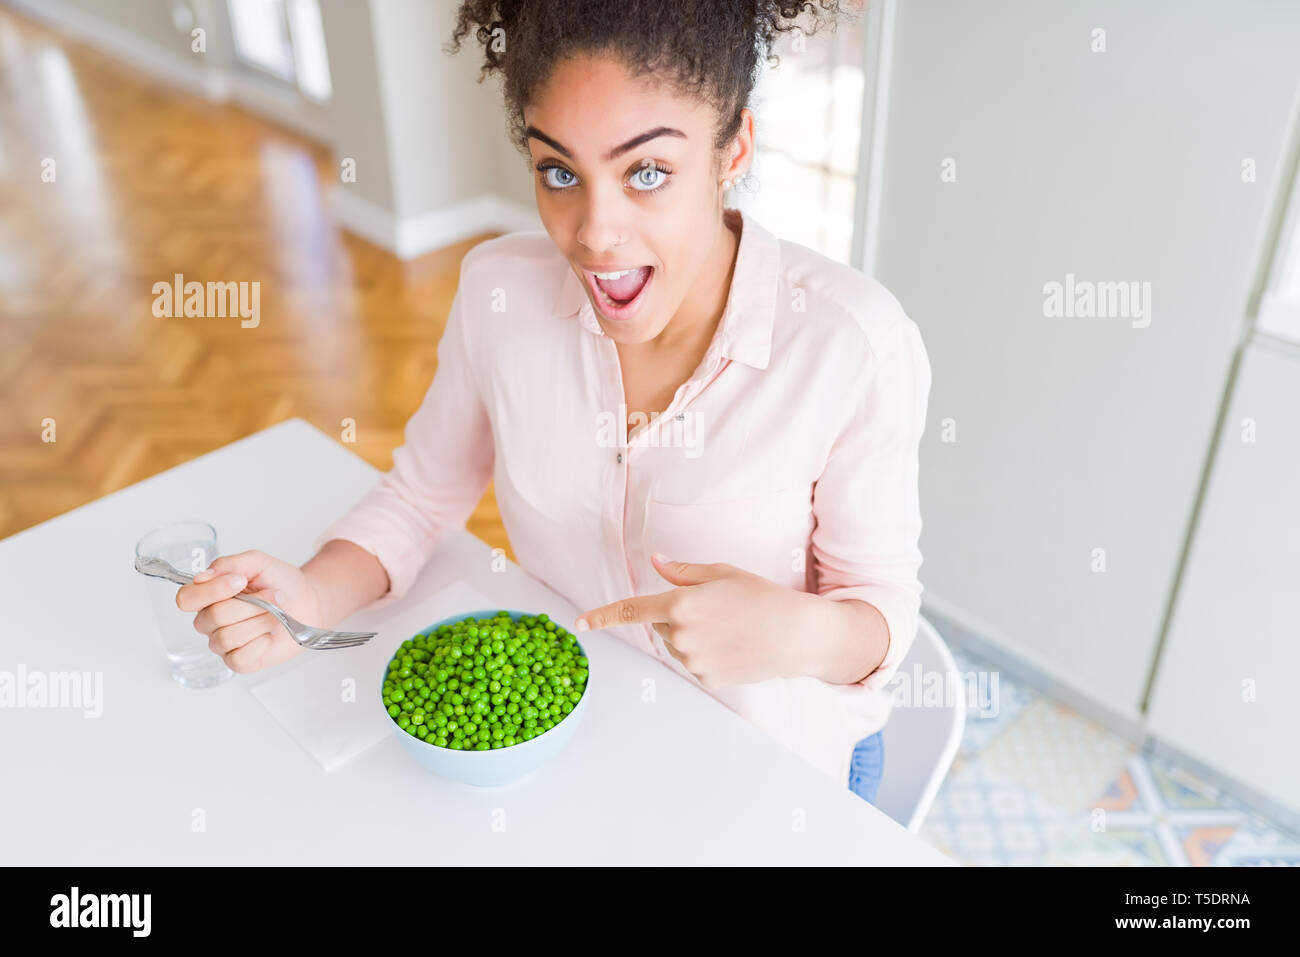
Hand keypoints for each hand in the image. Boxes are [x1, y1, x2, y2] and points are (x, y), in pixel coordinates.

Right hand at [175, 549, 327, 673]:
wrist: (308, 603)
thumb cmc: (282, 583)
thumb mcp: (259, 562)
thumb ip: (230, 564)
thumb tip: (204, 576)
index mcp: (208, 595)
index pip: (186, 598)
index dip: (211, 591)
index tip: (241, 581)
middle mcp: (210, 620)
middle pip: (214, 617)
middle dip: (251, 605)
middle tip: (273, 596)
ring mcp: (222, 643)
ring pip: (227, 637)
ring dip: (260, 622)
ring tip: (274, 614)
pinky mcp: (238, 661)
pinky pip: (239, 657)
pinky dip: (260, 643)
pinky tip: (268, 635)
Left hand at [575, 552, 827, 689]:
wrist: (797, 635)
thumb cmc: (762, 597)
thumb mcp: (722, 574)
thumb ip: (682, 572)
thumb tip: (655, 562)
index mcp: (681, 604)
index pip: (632, 610)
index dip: (603, 616)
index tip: (580, 623)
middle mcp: (681, 635)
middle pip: (660, 625)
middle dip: (676, 615)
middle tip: (715, 608)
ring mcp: (693, 661)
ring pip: (676, 646)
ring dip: (691, 635)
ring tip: (729, 627)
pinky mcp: (707, 679)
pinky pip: (693, 663)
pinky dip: (707, 653)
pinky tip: (733, 645)